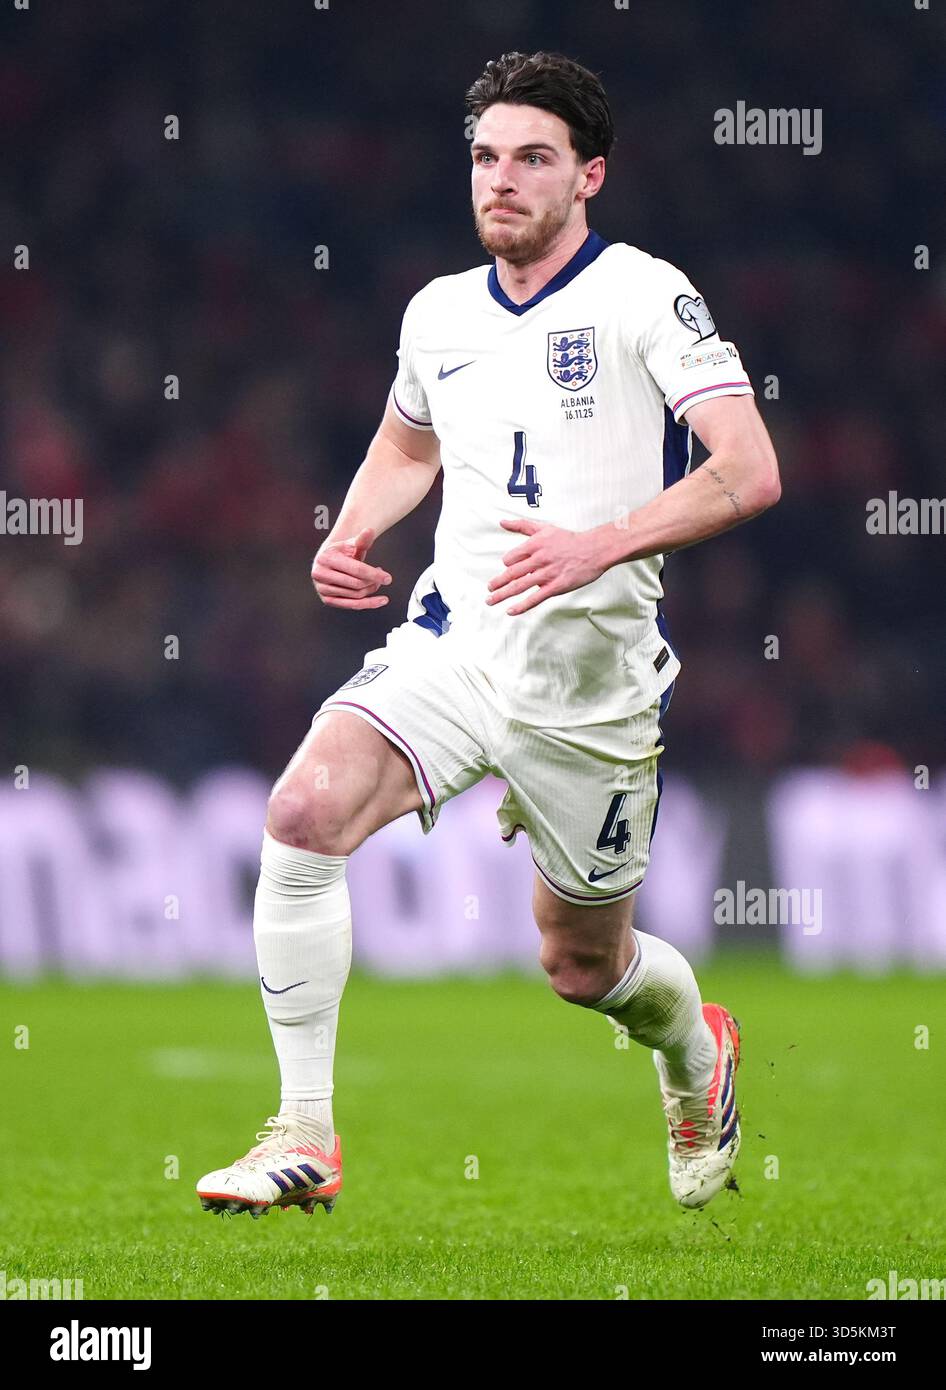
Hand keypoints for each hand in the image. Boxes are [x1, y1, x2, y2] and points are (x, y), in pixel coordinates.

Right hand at [311, 526, 392, 608]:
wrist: (327, 561)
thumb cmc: (341, 553)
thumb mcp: (351, 544)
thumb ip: (362, 540)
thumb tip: (369, 531)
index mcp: (326, 558)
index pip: (355, 569)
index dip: (374, 574)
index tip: (387, 578)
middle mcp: (320, 574)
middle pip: (356, 584)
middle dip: (373, 582)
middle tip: (382, 577)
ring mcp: (322, 589)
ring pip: (355, 595)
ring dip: (371, 590)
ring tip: (376, 582)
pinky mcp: (327, 600)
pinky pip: (351, 605)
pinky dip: (368, 604)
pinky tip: (380, 601)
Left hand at [485, 519, 609, 614]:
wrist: (594, 549)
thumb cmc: (569, 539)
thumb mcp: (544, 528)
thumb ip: (522, 525)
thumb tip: (502, 522)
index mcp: (534, 545)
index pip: (511, 558)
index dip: (507, 564)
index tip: (507, 569)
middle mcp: (538, 559)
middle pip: (511, 573)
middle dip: (497, 583)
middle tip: (488, 590)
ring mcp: (547, 574)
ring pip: (520, 586)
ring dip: (502, 595)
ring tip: (490, 601)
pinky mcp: (557, 586)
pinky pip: (535, 598)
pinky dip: (522, 606)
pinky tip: (510, 610)